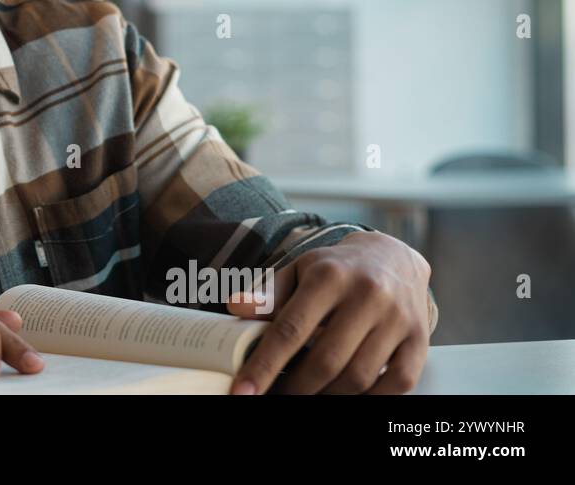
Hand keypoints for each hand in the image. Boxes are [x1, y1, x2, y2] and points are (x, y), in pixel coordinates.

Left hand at [225, 230, 431, 394]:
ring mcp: (398, 318)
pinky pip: (396, 383)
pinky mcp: (420, 339)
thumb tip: (235, 308)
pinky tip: (345, 395)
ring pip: (358, 377)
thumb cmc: (335, 270)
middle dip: (295, 388)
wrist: (392, 257)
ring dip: (327, 395)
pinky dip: (369, 398)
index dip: (263, 366)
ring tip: (306, 394)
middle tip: (277, 396)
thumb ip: (267, 293)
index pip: (290, 329)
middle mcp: (368, 295)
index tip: (243, 392)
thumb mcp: (297, 271)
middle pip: (325, 361)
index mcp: (329, 276)